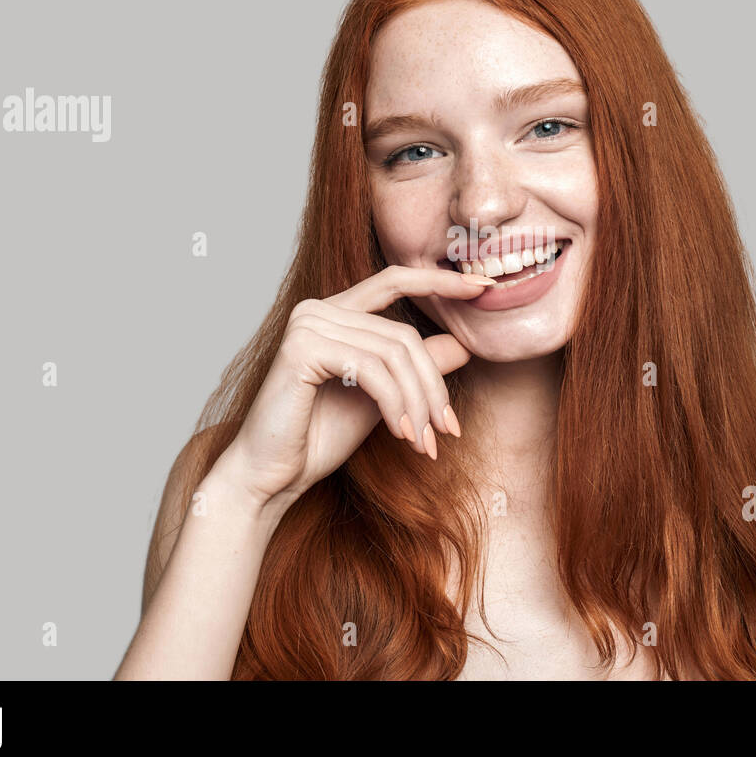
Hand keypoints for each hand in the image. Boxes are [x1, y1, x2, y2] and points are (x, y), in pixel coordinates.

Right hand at [217, 265, 494, 510]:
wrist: (270, 476)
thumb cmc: (318, 438)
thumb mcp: (383, 400)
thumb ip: (415, 370)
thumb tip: (463, 345)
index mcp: (335, 312)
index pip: (396, 280)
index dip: (441, 280)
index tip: (485, 287)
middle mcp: (318, 309)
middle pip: (403, 335)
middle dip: (433, 387)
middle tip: (448, 430)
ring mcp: (307, 324)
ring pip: (394, 354)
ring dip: (419, 404)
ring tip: (425, 443)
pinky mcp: (301, 348)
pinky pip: (372, 370)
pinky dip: (396, 405)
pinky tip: (402, 436)